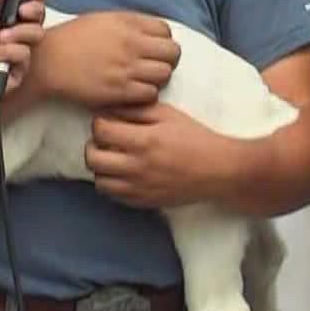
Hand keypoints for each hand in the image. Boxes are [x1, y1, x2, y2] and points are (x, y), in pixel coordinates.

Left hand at [0, 0, 48, 106]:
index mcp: (6, 17)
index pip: (28, 2)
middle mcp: (16, 32)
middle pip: (40, 16)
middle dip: (34, 9)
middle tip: (22, 11)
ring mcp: (20, 51)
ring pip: (37, 34)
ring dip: (18, 33)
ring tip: (0, 38)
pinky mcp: (21, 69)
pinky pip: (25, 55)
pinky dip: (8, 53)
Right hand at [35, 11, 180, 108]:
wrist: (49, 61)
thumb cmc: (72, 39)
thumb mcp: (102, 20)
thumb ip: (130, 24)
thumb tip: (151, 34)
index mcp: (128, 23)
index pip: (166, 31)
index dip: (162, 41)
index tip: (152, 49)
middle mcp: (131, 43)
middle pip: (172, 53)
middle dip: (167, 60)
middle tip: (153, 66)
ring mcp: (127, 68)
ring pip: (165, 74)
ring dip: (157, 78)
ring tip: (142, 80)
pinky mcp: (120, 90)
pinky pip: (151, 94)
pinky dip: (146, 94)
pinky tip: (133, 92)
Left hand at [85, 102, 226, 208]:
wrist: (217, 170)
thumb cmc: (195, 138)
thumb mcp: (169, 115)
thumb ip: (137, 110)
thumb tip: (109, 108)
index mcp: (143, 141)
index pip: (101, 131)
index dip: (99, 122)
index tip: (107, 121)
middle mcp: (136, 167)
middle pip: (92, 158)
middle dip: (93, 145)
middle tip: (105, 140)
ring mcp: (138, 188)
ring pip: (99, 180)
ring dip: (101, 167)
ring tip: (113, 158)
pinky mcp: (143, 202)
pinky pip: (113, 196)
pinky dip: (112, 183)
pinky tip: (124, 173)